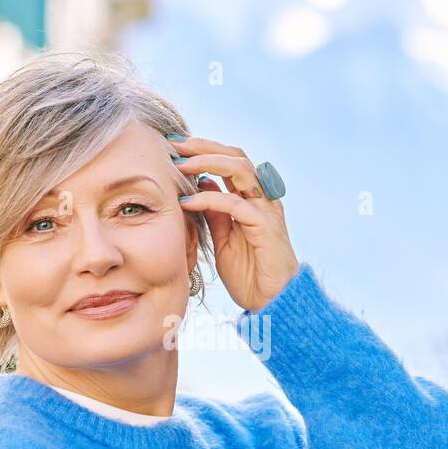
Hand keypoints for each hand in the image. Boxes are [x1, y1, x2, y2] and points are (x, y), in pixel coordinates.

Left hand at [171, 135, 299, 312]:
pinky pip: (235, 204)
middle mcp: (263, 198)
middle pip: (236, 156)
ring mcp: (266, 209)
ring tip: (181, 164)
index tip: (176, 148)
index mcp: (253, 198)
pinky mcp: (265, 226)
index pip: (231, 160)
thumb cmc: (249, 273)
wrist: (271, 302)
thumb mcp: (223, 238)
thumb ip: (214, 212)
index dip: (205, 150)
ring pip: (240, 169)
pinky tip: (188, 200)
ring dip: (208, 162)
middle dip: (204, 147)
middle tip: (175, 145)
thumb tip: (202, 184)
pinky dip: (209, 198)